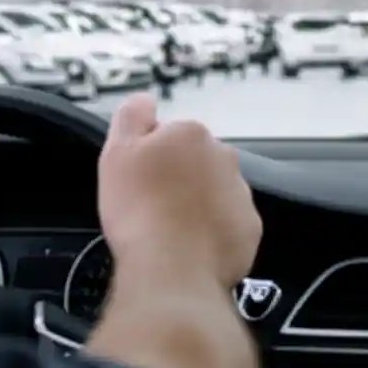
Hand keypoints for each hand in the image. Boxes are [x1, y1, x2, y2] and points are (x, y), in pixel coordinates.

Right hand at [97, 94, 260, 288]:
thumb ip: (132, 116)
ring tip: (173, 233)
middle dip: (179, 180)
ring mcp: (242, 194)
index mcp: (191, 134)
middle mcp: (224, 157)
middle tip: (153, 209)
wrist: (171, 268)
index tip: (138, 184)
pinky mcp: (250, 229)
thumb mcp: (117, 152)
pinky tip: (193, 249)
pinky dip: (214, 233)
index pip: (169, 138)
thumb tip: (147, 99)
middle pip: (196, 164)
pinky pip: (229, 224)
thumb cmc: (138, 208)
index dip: (150, 160)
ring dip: (198, 206)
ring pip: (215, 193)